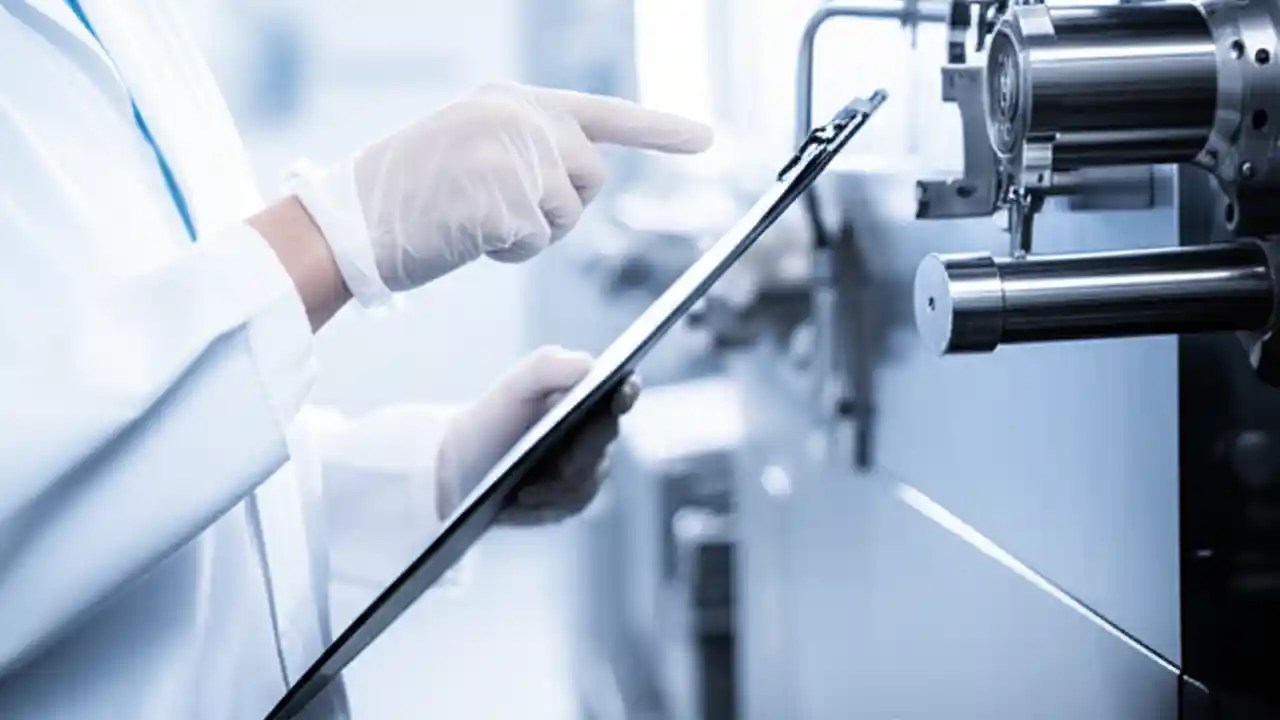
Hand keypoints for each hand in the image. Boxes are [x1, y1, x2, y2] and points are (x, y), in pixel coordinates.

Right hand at [287, 82, 712, 305]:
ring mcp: (509, 157)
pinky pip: (538, 242)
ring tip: (477, 220)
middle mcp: (517, 119)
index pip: (599, 113)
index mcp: (510, 101)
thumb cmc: (411, 194)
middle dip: (565, 205)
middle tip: (506, 210)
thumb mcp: (473, 142)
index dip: (658, 128)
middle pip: (592, 175)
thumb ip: (530, 144)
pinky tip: (469, 238)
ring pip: (569, 213)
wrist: (350, 220)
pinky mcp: (501, 200)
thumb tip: (589, 167)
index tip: (705, 138)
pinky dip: (511, 252)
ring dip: (535, 232)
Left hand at [434, 346, 640, 524]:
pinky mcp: (571, 501)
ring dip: (556, 486)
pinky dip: (543, 503)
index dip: (626, 391)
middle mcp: (596, 433)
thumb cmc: (492, 419)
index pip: (622, 390)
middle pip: (604, 441)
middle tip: (562, 464)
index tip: (619, 395)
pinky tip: (519, 501)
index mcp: (589, 397)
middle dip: (582, 453)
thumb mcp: (514, 387)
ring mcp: (587, 469)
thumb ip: (548, 366)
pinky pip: (569, 505)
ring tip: (523, 491)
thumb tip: (589, 366)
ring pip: (588, 480)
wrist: (464, 464)